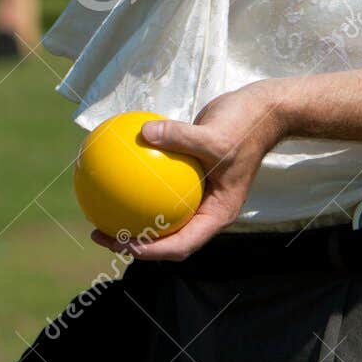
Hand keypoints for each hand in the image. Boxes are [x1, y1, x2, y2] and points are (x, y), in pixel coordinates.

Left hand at [90, 82, 285, 262]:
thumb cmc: (245, 127)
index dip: (150, 251)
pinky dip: (139, 183)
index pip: (181, 244)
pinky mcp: (190, 176)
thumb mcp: (215, 137)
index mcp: (217, 214)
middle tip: (100, 233)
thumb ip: (180, 137)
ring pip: (161, 215)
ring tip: (99, 211)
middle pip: (166, 238)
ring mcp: (198, 195)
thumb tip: (144, 132)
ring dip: (131, 217)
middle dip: (131, 241)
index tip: (121, 242)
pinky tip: (116, 171)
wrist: (262, 110)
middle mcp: (206, 209)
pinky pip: (160, 185)